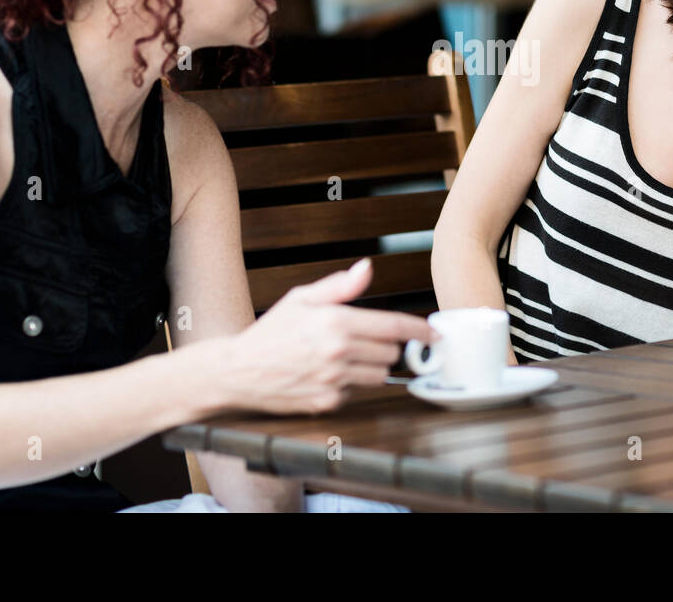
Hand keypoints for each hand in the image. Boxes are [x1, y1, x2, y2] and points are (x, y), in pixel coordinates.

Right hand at [223, 258, 437, 414]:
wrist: (238, 370)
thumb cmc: (270, 332)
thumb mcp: (301, 298)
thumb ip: (340, 286)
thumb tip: (367, 268)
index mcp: (335, 322)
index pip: (393, 326)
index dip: (420, 330)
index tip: (435, 333)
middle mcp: (337, 352)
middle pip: (391, 353)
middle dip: (386, 345)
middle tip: (364, 340)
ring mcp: (333, 380)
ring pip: (379, 375)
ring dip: (370, 366)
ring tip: (343, 356)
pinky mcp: (327, 403)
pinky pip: (356, 393)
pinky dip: (349, 385)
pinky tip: (326, 374)